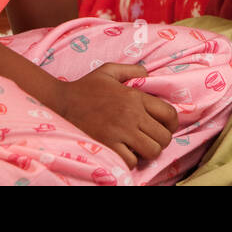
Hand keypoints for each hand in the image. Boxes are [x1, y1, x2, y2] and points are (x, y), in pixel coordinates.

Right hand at [52, 63, 179, 168]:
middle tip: (150, 140)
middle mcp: (132, 114)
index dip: (172, 124)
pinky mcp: (107, 145)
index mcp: (135, 97)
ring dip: (148, 152)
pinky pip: (131, 161)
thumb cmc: (84, 87)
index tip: (165, 128)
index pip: (169, 114)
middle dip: (161, 141)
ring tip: (139, 148)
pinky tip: (123, 153)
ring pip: (152, 150)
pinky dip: (130, 161)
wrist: (59, 102)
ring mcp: (120, 131)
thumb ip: (131, 70)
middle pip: (164, 136)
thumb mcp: (108, 70)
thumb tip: (148, 74)